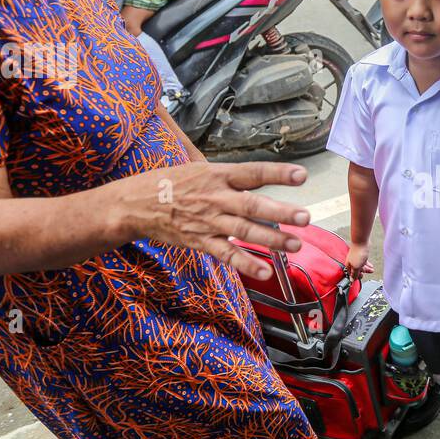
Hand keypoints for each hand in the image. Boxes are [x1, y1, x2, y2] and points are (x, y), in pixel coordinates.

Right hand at [127, 161, 308, 280]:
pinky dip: (245, 264)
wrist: (134, 204)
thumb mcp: (197, 167)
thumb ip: (227, 173)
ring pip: (244, 231)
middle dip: (280, 212)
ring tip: (296, 244)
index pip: (253, 172)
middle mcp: (216, 198)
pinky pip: (226, 254)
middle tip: (305, 217)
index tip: (302, 175)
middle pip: (252, 205)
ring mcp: (209, 221)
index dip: (278, 173)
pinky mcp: (200, 241)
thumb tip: (254, 172)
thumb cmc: (169, 182)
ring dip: (272, 239)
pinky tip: (265, 272)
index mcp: (218, 175)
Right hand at [345, 242, 373, 280]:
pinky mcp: (361, 255)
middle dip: (362, 273)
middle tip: (367, 274)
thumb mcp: (356, 267)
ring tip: (372, 270)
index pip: (351, 274)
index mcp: (349, 265)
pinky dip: (367, 265)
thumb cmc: (358, 253)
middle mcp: (352, 262)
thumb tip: (351, 280)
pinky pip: (364, 262)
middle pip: (357, 270)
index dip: (355, 277)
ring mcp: (356, 258)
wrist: (361, 242)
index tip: (360, 278)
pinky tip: (371, 266)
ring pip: (361, 266)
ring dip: (367, 269)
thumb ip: (354, 274)